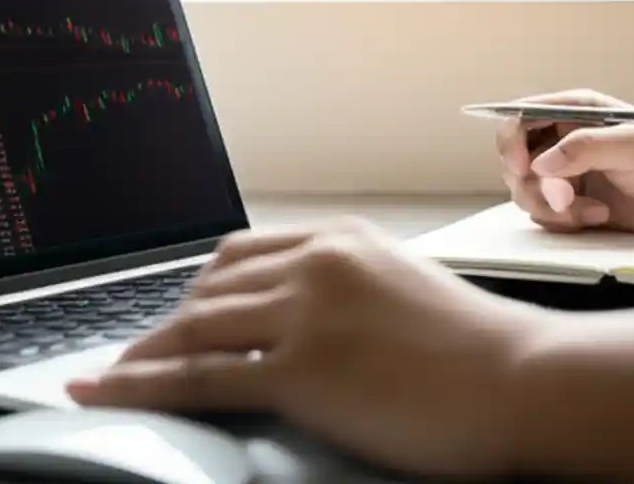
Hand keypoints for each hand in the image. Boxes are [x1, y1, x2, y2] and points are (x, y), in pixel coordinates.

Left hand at [66, 219, 549, 478]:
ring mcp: (304, 315)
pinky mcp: (299, 371)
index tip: (176, 312)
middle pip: (208, 289)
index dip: (198, 289)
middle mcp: (315, 265)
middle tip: (138, 353)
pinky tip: (107, 392)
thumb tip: (311, 321)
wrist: (526, 381)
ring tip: (109, 377)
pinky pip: (198, 378)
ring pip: (193, 330)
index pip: (240, 255)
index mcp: (341, 240)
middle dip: (166, 325)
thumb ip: (350, 291)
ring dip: (143, 355)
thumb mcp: (407, 290)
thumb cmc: (482, 348)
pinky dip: (141, 386)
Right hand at [496, 89, 633, 234]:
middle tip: (562, 199)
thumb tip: (539, 164)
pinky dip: (564, 220)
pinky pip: (544, 214)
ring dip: (552, 207)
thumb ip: (584, 147)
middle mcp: (564, 139)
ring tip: (592, 211)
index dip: (510, 142)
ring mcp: (566, 172)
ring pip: (525, 190)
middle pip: (515, 159)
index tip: (522, 168)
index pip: (520, 117)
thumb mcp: (632, 145)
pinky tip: (599, 216)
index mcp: (575, 112)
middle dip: (531, 185)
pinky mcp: (572, 202)